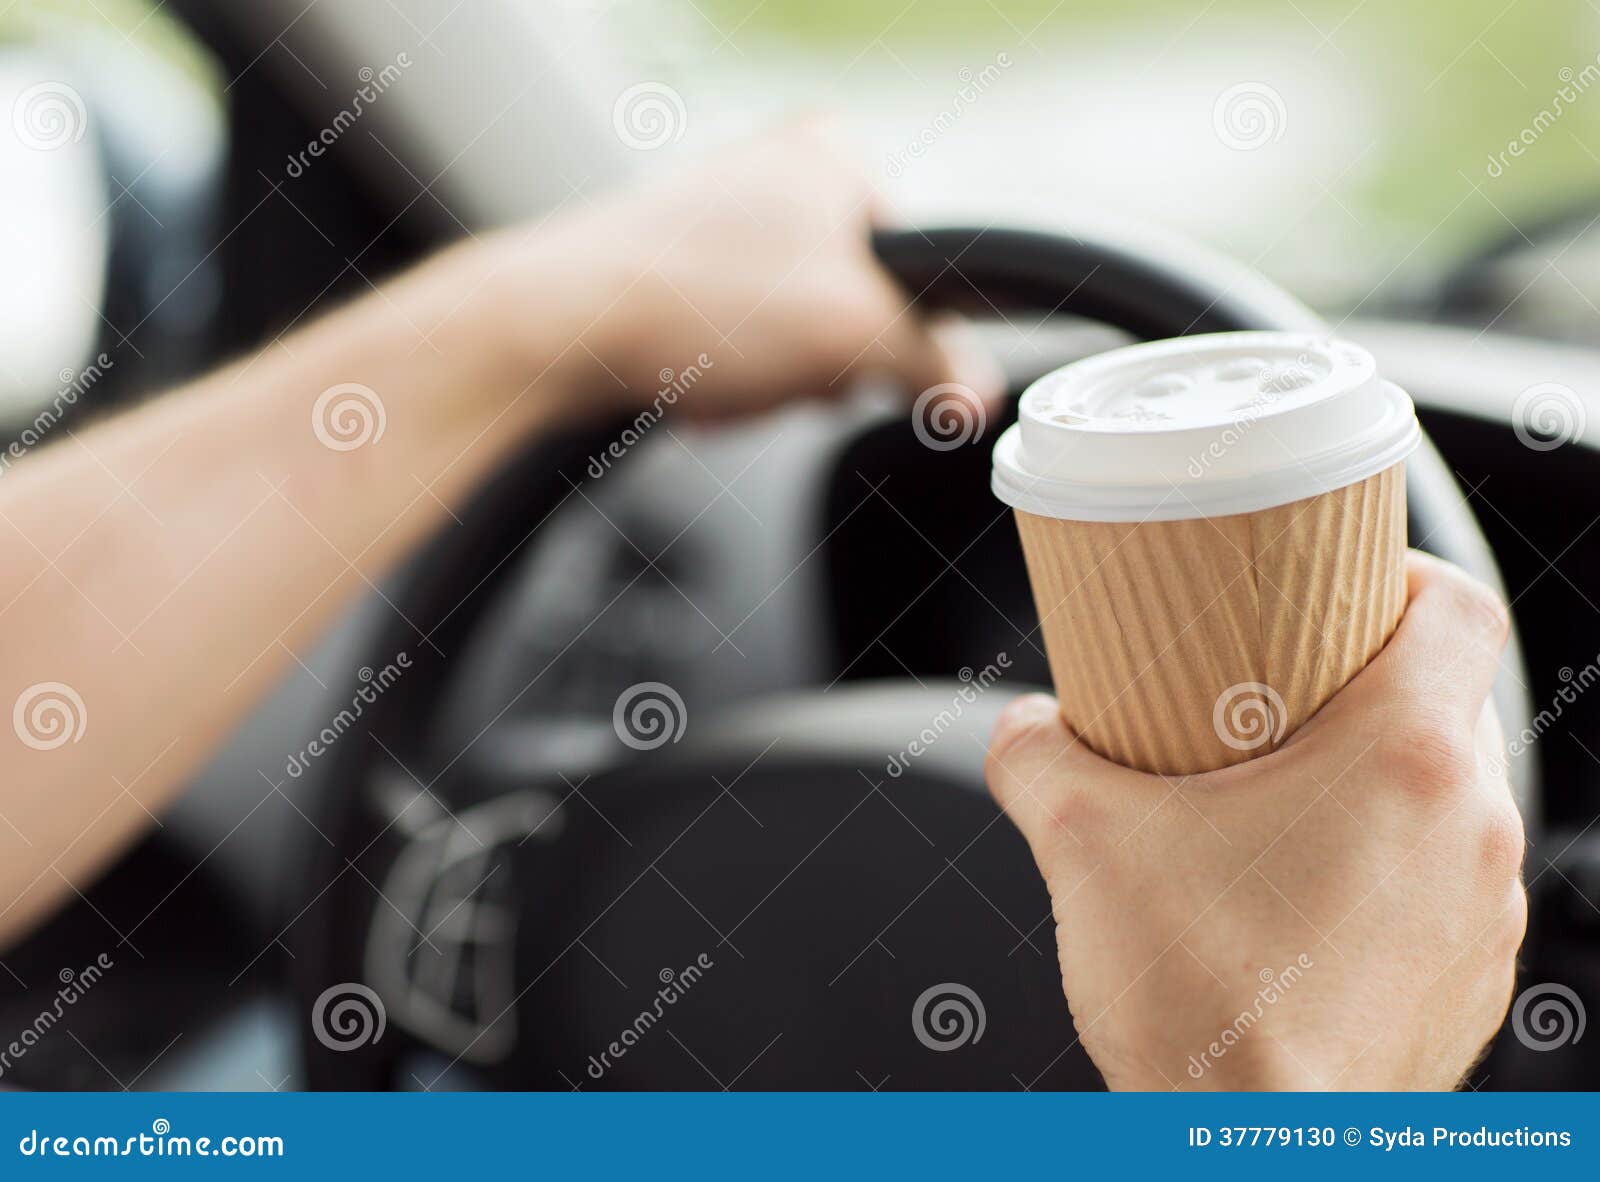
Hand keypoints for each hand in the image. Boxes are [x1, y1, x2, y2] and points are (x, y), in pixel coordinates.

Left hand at [475, 120, 1001, 424]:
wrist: (556, 328)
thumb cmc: (692, 300)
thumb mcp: (851, 335)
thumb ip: (932, 364)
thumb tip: (974, 395)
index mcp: (832, 157)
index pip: (920, 269)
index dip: (901, 337)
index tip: (869, 372)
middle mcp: (777, 175)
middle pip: (856, 307)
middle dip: (821, 364)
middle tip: (782, 374)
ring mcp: (723, 221)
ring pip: (795, 334)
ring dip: (772, 380)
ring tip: (727, 379)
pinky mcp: (679, 270)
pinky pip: (740, 342)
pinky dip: (727, 376)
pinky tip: (696, 385)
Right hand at [985, 552, 1525, 1090]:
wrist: (1250, 1152)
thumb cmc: (1205, 1010)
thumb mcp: (1083, 846)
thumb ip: (1036, 758)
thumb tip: (1023, 732)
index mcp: (1403, 763)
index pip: (1459, 608)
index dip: (1407, 574)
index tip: (1350, 581)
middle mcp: (1469, 831)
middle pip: (1447, 700)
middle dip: (1366, 682)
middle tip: (1279, 691)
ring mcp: (1479, 915)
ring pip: (1450, 797)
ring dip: (1378, 780)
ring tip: (1281, 799)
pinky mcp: (1466, 982)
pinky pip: (1443, 885)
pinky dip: (1387, 866)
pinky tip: (1300, 893)